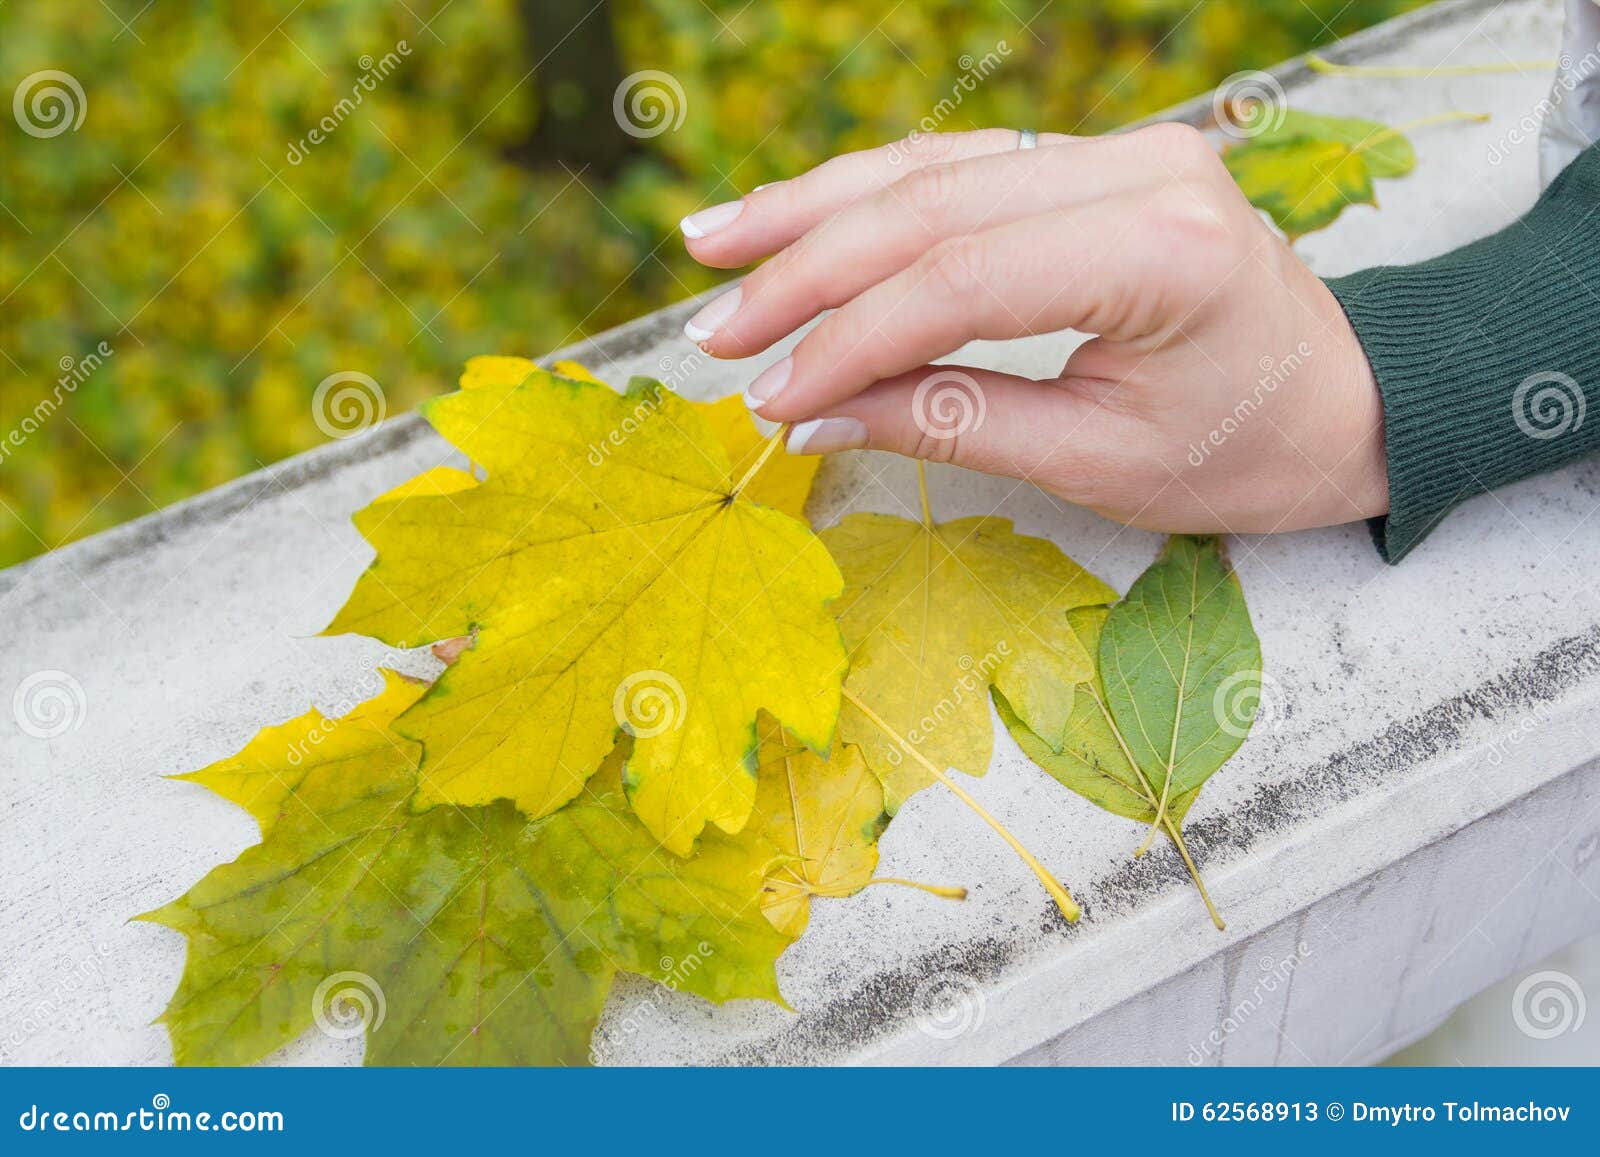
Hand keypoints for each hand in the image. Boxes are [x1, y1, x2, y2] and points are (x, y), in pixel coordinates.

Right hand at [678, 125, 1387, 533]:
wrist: (1349, 402)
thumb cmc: (1245, 451)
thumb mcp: (1099, 462)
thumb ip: (951, 423)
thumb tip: (815, 412)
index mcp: (1164, 250)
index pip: (962, 279)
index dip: (848, 338)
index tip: (770, 395)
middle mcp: (1143, 170)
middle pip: (933, 203)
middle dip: (807, 268)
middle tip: (712, 328)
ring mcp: (1121, 152)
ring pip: (935, 165)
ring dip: (816, 208)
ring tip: (715, 246)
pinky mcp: (1097, 162)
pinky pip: (963, 168)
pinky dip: (873, 197)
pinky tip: (801, 216)